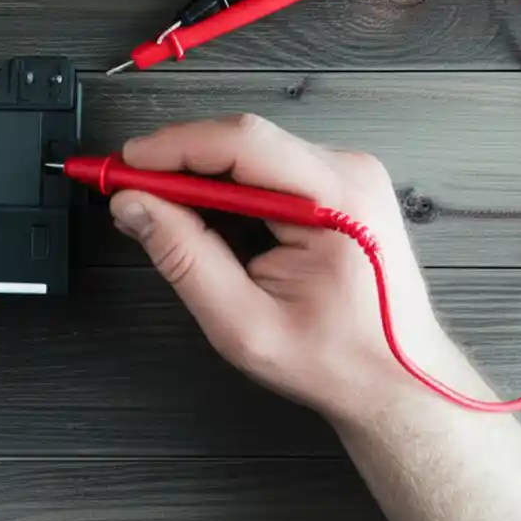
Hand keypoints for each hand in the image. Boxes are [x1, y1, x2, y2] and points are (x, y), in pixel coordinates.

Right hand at [109, 115, 454, 423]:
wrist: (397, 381)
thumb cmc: (337, 361)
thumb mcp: (243, 322)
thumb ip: (184, 258)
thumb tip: (134, 207)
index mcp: (337, 200)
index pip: (241, 143)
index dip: (173, 147)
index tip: (123, 166)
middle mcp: (348, 172)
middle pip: (243, 138)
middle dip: (177, 159)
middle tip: (127, 189)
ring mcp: (346, 174)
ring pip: (250, 149)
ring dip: (198, 173)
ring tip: (157, 207)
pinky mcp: (337, 185)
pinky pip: (267, 166)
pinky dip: (224, 183)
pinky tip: (198, 213)